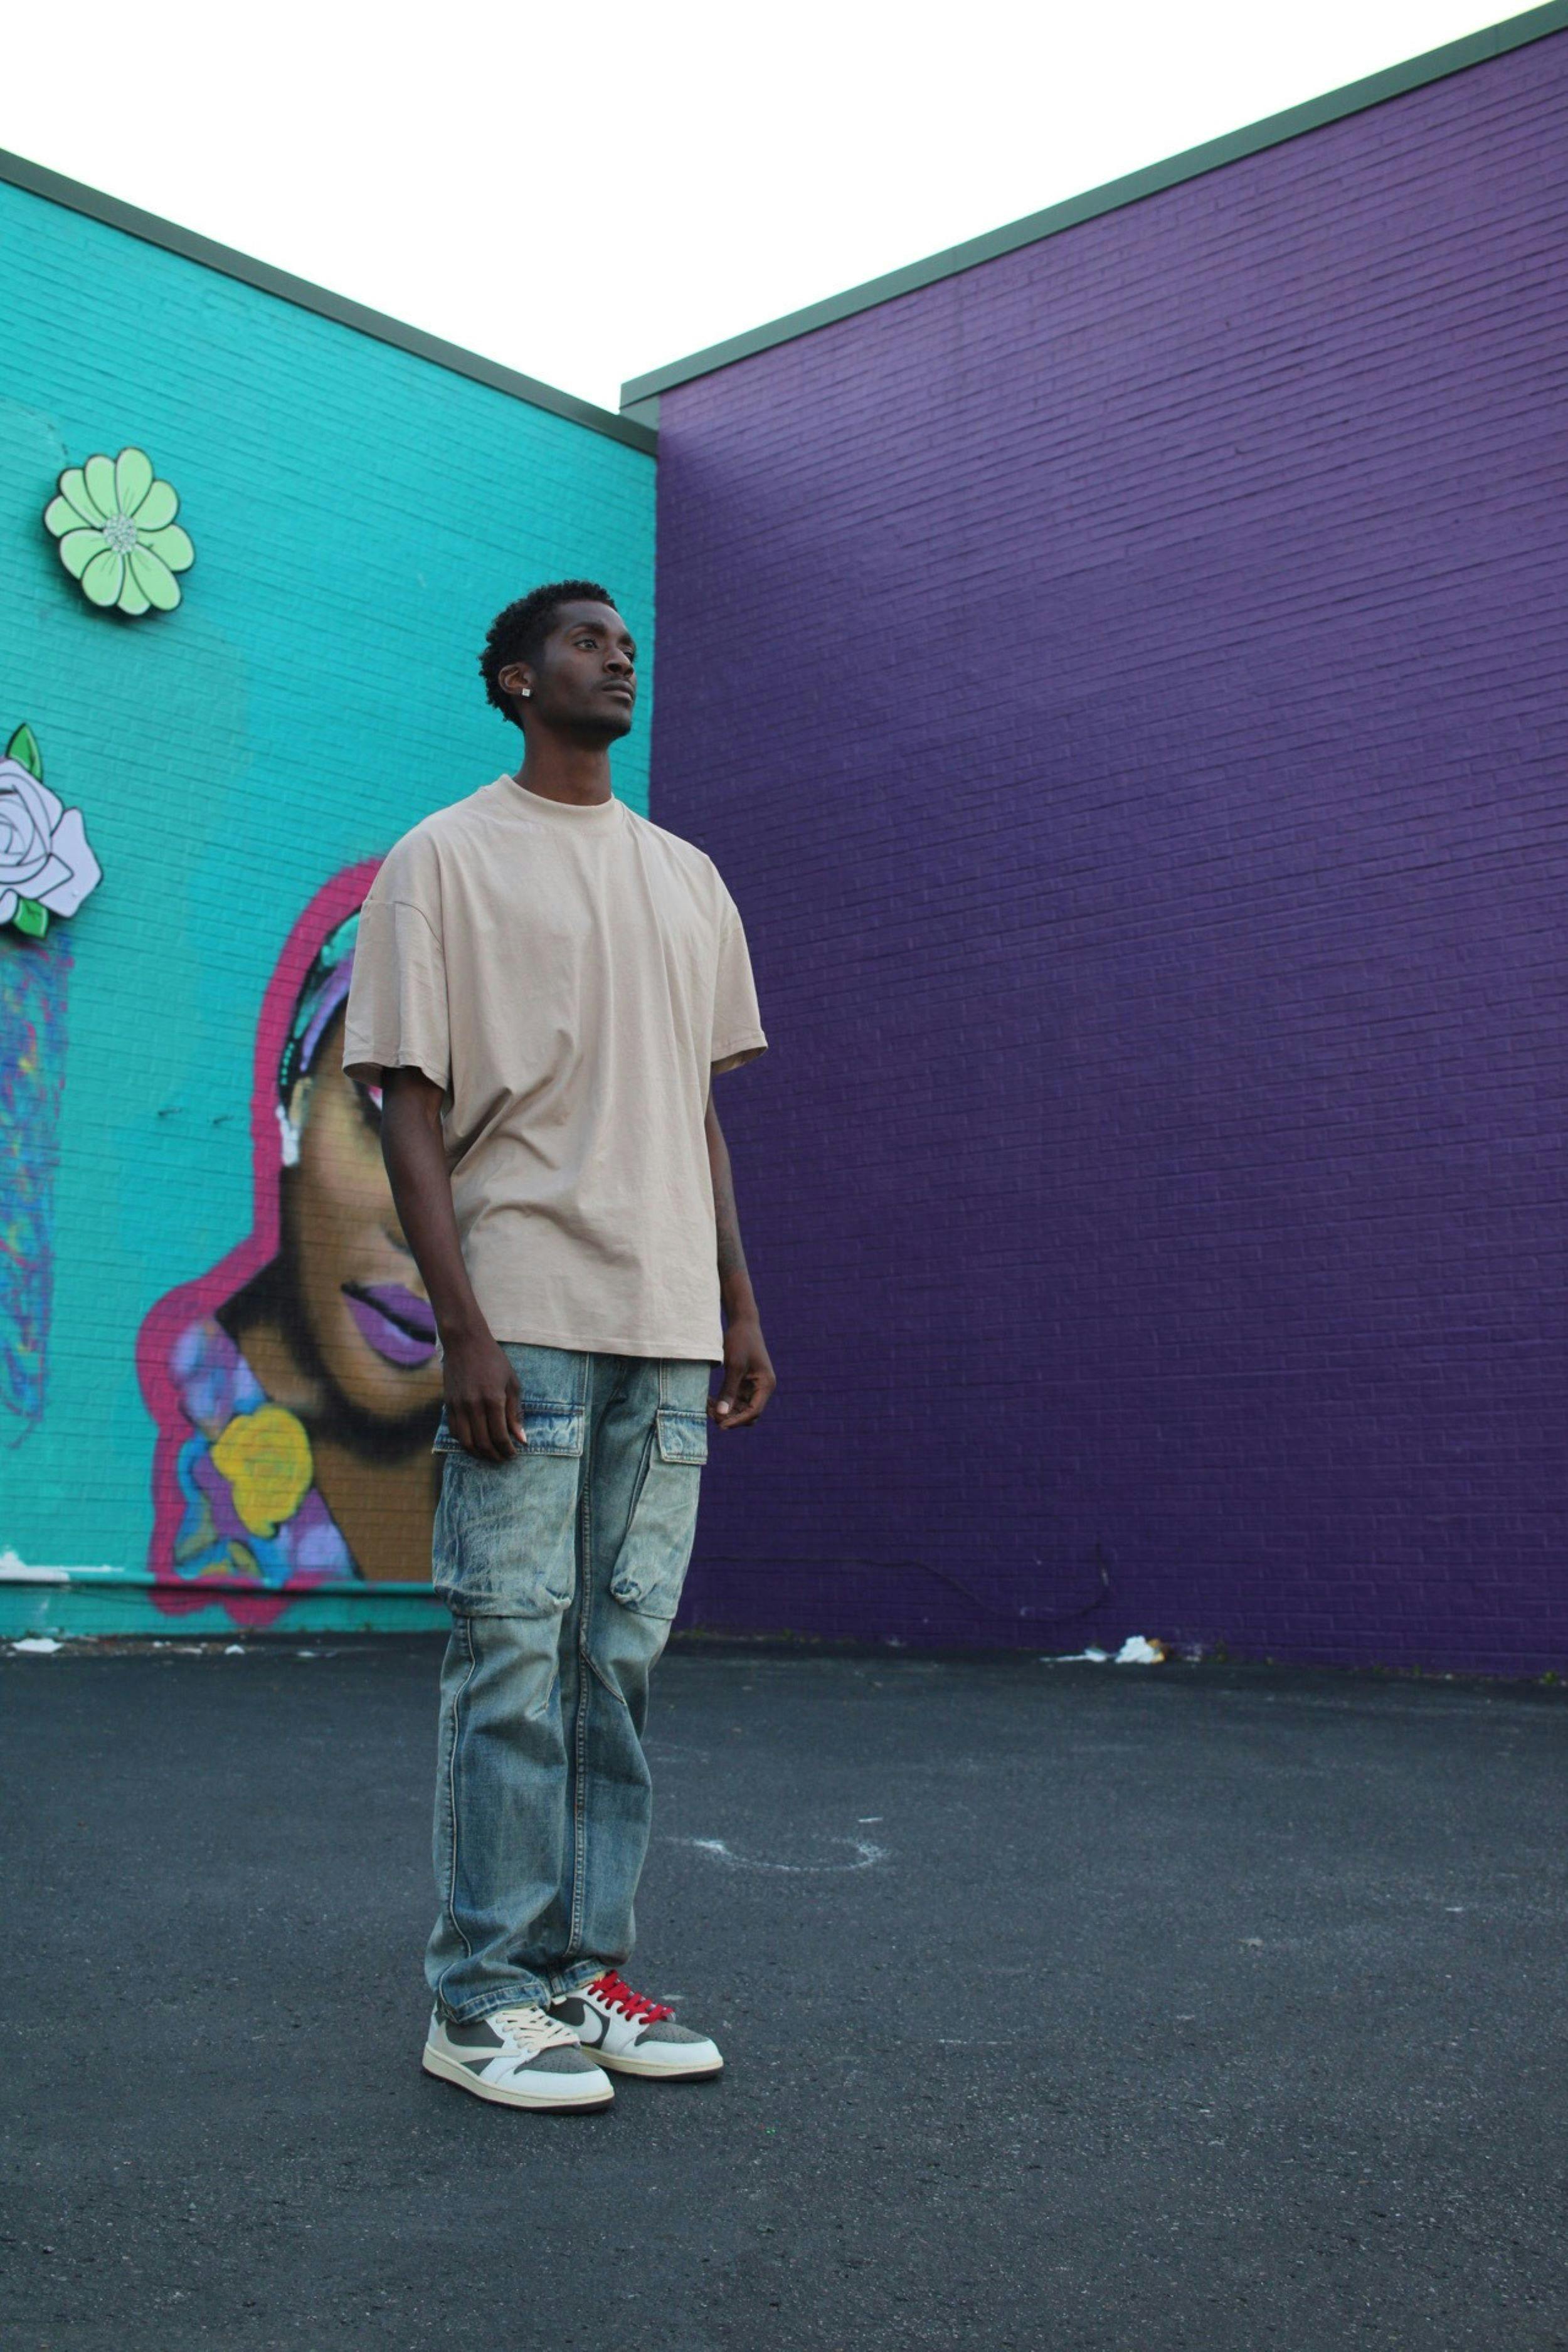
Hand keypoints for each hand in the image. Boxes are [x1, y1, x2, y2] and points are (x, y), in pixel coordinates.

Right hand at [442, 1326, 524, 1460]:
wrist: (465, 1342)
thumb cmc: (493, 1360)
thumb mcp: (511, 1383)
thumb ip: (515, 1412)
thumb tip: (521, 1438)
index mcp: (493, 1399)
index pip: (500, 1436)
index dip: (508, 1449)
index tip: (513, 1454)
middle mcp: (474, 1405)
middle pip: (483, 1442)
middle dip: (494, 1455)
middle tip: (503, 1458)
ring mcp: (458, 1405)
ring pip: (466, 1441)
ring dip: (478, 1453)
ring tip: (489, 1454)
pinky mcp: (448, 1404)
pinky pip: (454, 1431)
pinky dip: (465, 1441)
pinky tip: (474, 1441)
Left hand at [710, 1316, 775, 1431]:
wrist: (742, 1323)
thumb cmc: (741, 1341)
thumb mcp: (734, 1366)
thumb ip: (729, 1391)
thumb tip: (722, 1414)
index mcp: (766, 1385)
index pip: (754, 1411)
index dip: (737, 1420)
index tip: (720, 1425)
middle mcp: (762, 1388)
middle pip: (749, 1414)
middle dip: (731, 1417)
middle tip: (711, 1414)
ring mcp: (753, 1387)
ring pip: (740, 1409)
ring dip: (725, 1411)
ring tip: (706, 1406)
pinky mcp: (744, 1384)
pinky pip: (734, 1400)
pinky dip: (723, 1402)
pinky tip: (709, 1400)